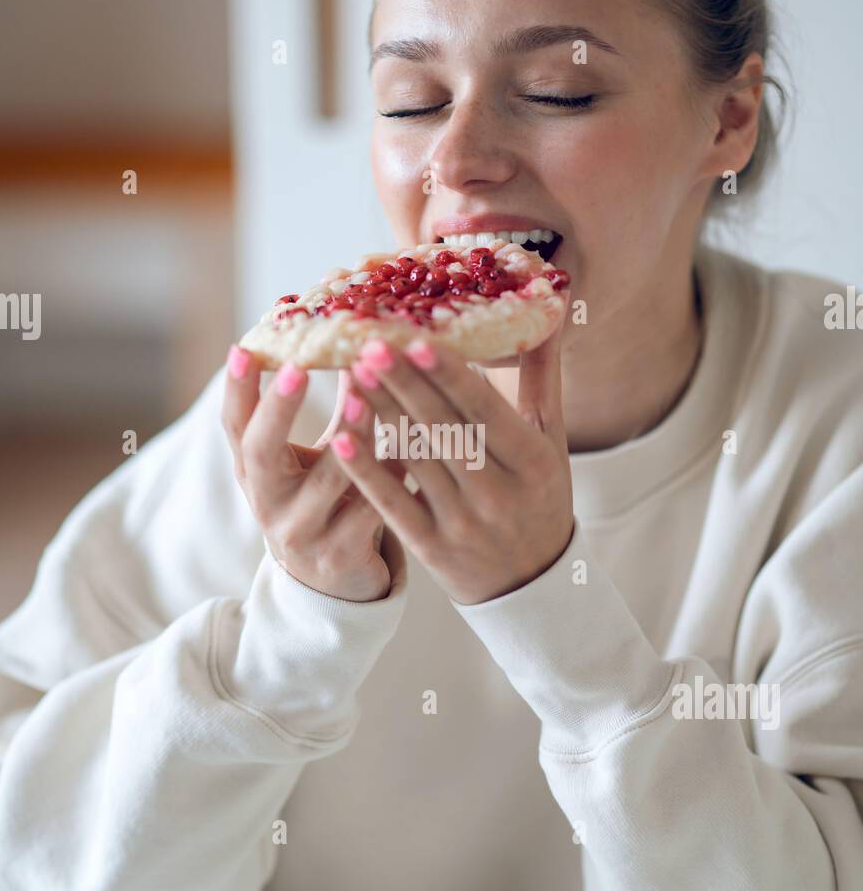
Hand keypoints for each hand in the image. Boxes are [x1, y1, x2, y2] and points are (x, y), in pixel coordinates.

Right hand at [221, 346, 404, 602]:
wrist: (336, 582)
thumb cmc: (331, 500)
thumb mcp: (322, 454)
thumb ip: (342, 403)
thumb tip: (367, 338)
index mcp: (256, 469)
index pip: (235, 423)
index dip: (238, 388)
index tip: (245, 347)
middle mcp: (267, 500)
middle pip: (260, 450)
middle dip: (278, 408)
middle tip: (298, 368)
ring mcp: (300, 531)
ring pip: (324, 481)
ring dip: (349, 438)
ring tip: (368, 400)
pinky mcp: (338, 555)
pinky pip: (368, 512)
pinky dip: (390, 479)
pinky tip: (415, 453)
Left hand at [324, 314, 573, 604]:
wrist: (531, 584)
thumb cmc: (539, 494)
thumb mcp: (550, 439)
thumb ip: (542, 374)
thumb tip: (549, 305)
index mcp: (531, 462)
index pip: (484, 411)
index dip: (450, 376)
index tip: (418, 338)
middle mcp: (498, 493)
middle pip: (445, 431)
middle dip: (405, 386)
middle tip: (369, 344)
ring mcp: (463, 523)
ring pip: (416, 462)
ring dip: (380, 417)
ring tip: (351, 376)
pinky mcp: (432, 548)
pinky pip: (394, 505)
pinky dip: (367, 473)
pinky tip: (340, 439)